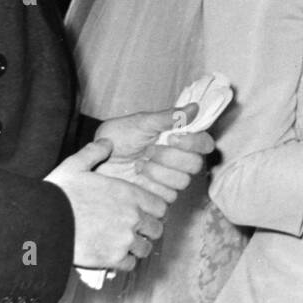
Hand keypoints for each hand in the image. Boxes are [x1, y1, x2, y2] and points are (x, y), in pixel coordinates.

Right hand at [45, 140, 168, 270]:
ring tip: (124, 246)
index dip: (152, 211)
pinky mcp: (112, 258)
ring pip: (145, 248)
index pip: (160, 206)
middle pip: (156, 228)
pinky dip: (124, 262)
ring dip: (137, 248)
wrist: (42, 223)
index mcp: (128, 194)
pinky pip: (130, 264)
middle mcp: (132, 216)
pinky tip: (113, 257)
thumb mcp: (75, 165)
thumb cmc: (58, 194)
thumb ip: (94, 152)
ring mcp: (124, 239)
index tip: (141, 213)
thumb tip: (107, 141)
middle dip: (147, 231)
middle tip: (134, 232)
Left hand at [94, 106, 215, 202]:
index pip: (205, 143)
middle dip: (170, 157)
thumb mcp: (142, 122)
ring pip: (183, 180)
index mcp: (180, 139)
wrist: (97, 161)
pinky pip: (170, 194)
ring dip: (159, 170)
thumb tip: (195, 107)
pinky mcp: (161, 195)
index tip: (172, 137)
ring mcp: (171, 179)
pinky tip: (138, 175)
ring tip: (140, 162)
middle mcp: (180, 160)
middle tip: (149, 150)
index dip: (194, 142)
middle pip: (196, 164)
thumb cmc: (118, 138)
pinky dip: (152, 183)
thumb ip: (170, 117)